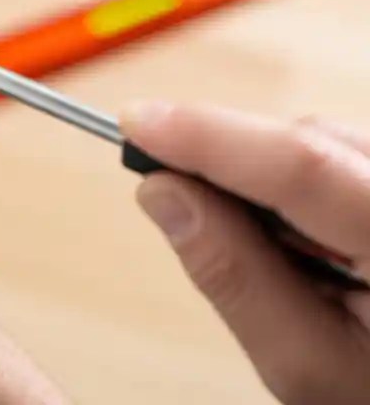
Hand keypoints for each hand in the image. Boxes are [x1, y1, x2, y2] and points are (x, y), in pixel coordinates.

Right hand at [123, 103, 369, 403]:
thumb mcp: (307, 364)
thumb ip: (234, 277)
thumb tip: (162, 193)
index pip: (306, 168)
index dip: (211, 137)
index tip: (138, 121)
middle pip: (318, 142)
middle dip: (237, 162)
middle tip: (181, 204)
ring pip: (333, 141)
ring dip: (277, 179)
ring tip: (286, 258)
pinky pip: (353, 155)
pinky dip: (312, 184)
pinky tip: (316, 242)